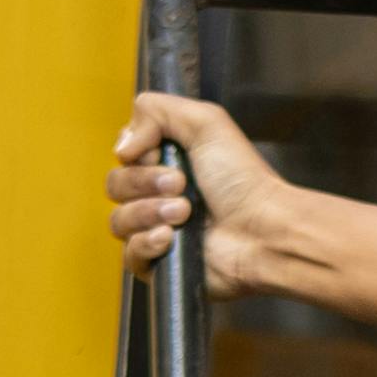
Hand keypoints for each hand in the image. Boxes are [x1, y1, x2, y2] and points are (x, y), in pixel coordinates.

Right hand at [109, 90, 290, 290]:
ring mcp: (156, 231)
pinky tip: (170, 239)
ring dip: (149, 212)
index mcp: (166, 162)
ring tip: (184, 213)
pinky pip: (129, 255)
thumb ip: (156, 111)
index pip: (123, 155)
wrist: (261, 229)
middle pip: (115, 185)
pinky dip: (147, 243)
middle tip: (182, 185)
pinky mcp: (158, 265)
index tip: (160, 153)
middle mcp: (158, 196)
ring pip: (118, 220)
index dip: (136, 154)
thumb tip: (121, 146)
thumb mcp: (206, 122)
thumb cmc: (242, 179)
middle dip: (144, 182)